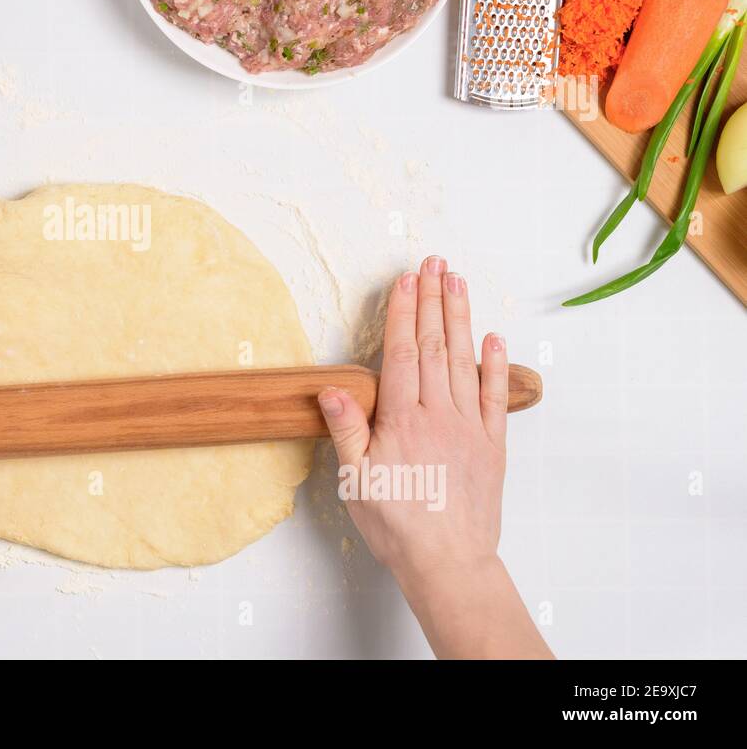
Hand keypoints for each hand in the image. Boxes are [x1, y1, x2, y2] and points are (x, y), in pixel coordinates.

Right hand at [317, 256, 550, 658]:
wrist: (449, 563)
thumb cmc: (397, 526)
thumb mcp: (355, 480)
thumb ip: (347, 430)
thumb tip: (333, 387)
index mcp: (402, 420)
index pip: (402, 353)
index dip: (404, 313)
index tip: (406, 280)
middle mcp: (439, 415)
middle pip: (435, 346)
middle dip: (433, 300)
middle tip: (435, 263)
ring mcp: (470, 427)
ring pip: (465, 361)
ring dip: (460, 319)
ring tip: (458, 283)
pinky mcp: (492, 445)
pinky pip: (495, 396)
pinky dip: (494, 364)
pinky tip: (492, 338)